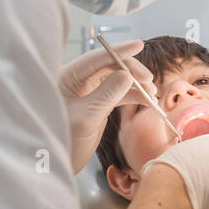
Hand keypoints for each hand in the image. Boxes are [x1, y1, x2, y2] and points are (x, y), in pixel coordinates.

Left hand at [59, 40, 156, 172]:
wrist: (56, 163)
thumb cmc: (63, 140)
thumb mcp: (86, 117)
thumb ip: (106, 95)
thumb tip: (127, 75)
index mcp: (67, 77)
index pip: (95, 58)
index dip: (118, 50)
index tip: (139, 45)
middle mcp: (78, 80)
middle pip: (110, 66)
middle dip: (131, 71)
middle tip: (149, 81)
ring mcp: (89, 92)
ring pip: (117, 80)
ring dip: (136, 85)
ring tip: (152, 94)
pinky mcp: (98, 104)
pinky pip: (119, 94)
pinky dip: (134, 96)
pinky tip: (148, 100)